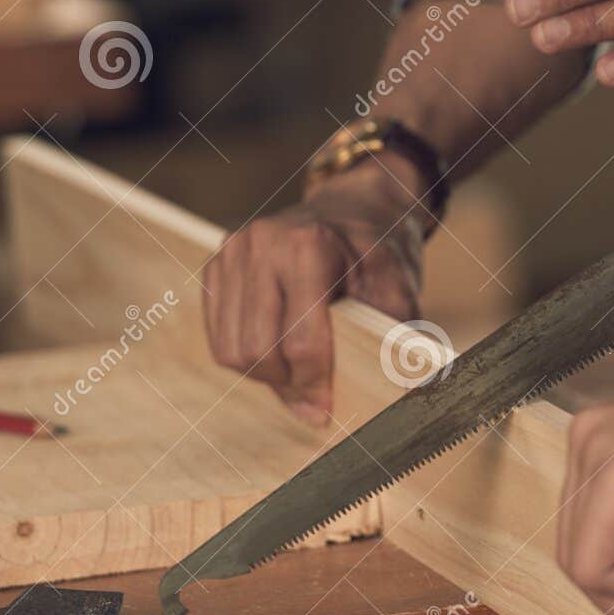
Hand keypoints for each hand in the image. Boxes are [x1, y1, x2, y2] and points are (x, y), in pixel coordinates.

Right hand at [203, 161, 426, 424]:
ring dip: (265, 377)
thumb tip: (379, 392)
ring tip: (298, 380)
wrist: (350, 208)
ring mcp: (232, 254)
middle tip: (315, 402)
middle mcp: (260, 244)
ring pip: (232, 349)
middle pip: (259, 350)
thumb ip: (388, 333)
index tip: (329, 406)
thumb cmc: (376, 250)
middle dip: (289, 386)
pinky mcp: (215, 268)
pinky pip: (219, 337)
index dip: (316, 383)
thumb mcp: (397, 285)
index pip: (300, 340)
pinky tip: (278, 358)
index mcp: (307, 245)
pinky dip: (246, 360)